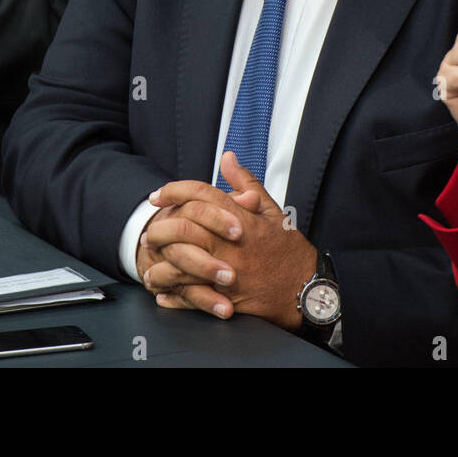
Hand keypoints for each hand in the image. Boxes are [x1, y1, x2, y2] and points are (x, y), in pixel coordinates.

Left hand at [142, 152, 317, 329]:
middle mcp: (229, 244)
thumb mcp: (273, 211)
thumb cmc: (289, 252)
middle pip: (182, 227)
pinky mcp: (224, 299)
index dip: (174, 191)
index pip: (200, 195)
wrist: (305, 291)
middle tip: (151, 229)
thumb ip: (247, 183)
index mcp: (241, 219)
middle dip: (160, 226)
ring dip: (160, 261)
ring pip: (180, 264)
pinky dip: (171, 294)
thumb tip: (228, 158)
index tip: (158, 196)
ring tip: (152, 259)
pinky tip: (162, 290)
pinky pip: (188, 297)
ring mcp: (225, 273)